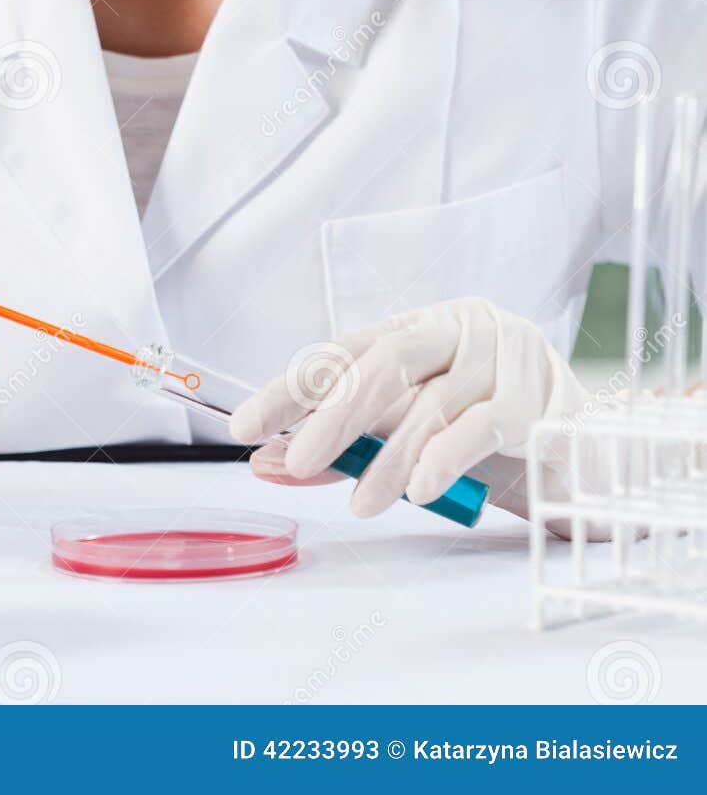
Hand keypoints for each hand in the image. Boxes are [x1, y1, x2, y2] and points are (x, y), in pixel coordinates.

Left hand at [229, 297, 595, 522]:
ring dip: (390, 458)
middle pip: (386, 358)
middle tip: (295, 462)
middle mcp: (459, 327)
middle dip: (333, 415)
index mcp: (419, 325)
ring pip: (433, 400)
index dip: (294, 385)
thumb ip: (341, 449)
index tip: (245, 426)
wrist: (583, 448)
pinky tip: (421, 490)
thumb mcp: (405, 436)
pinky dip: (446, 457)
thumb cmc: (484, 434)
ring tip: (361, 504)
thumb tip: (264, 462)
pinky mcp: (543, 397)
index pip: (345, 346)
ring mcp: (505, 354)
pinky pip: (486, 424)